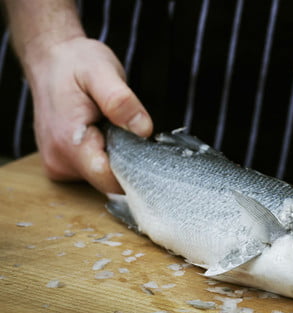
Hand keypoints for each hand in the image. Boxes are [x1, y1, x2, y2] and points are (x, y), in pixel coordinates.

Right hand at [25, 36, 152, 192]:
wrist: (50, 58)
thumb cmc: (75, 63)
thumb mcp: (102, 71)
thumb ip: (121, 102)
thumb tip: (143, 130)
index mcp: (68, 144)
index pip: (110, 180)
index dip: (135, 172)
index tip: (149, 152)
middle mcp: (59, 162)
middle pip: (108, 180)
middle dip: (127, 160)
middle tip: (127, 127)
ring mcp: (59, 165)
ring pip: (103, 176)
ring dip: (116, 155)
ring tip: (111, 125)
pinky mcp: (63, 163)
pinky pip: (94, 169)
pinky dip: (106, 154)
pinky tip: (103, 131)